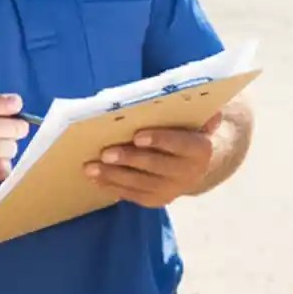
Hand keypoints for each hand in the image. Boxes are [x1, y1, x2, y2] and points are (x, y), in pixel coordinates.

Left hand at [84, 112, 223, 207]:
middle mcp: (188, 173)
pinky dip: (112, 186)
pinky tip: (95, 179)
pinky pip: (133, 194)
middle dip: (128, 159)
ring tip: (91, 167)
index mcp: (200, 149)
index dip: (159, 140)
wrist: (201, 167)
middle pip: (155, 165)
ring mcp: (172, 189)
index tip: (137, 136)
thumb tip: (178, 93)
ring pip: (140, 183)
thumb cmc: (187, 133)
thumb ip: (187, 109)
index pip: (180, 144)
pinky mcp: (157, 200)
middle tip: (105, 153)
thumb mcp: (193, 120)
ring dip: (113, 175)